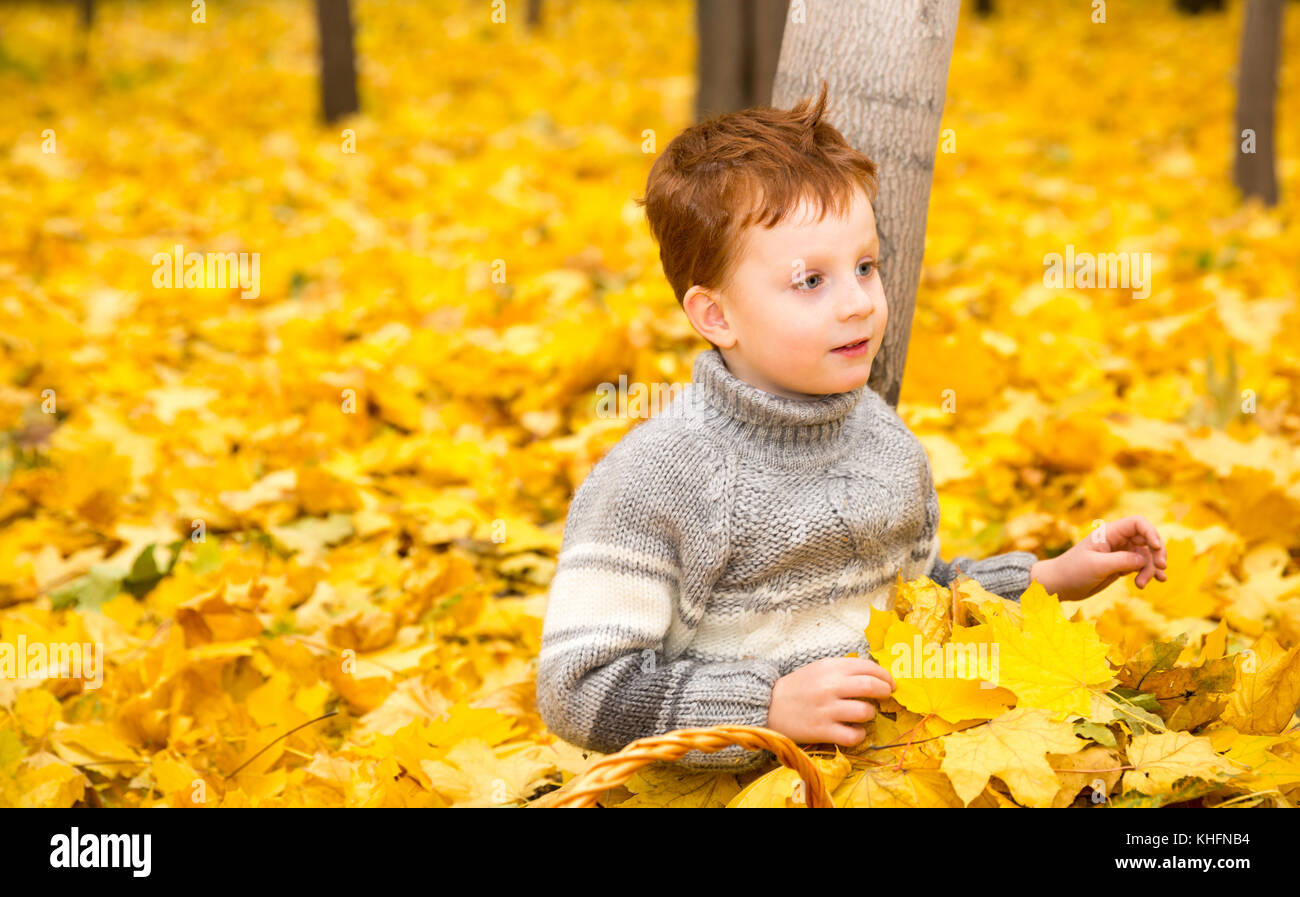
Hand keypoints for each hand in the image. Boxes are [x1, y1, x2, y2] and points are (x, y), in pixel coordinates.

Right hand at [766, 656, 895, 746]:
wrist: (768, 704)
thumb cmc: (798, 687)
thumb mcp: (819, 669)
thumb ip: (844, 670)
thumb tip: (875, 675)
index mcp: (830, 667)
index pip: (868, 667)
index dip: (885, 675)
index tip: (890, 683)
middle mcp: (830, 686)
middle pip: (872, 686)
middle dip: (885, 692)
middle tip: (886, 696)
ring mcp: (827, 709)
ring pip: (865, 712)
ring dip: (870, 713)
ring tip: (863, 714)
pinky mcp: (822, 730)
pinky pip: (853, 735)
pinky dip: (859, 735)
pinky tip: (854, 731)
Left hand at [1031, 514, 1167, 601]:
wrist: (1059, 585)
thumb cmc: (1073, 571)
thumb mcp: (1097, 566)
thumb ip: (1122, 560)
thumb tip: (1145, 559)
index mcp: (1109, 533)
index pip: (1138, 523)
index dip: (1151, 532)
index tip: (1156, 548)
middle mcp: (1117, 540)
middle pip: (1147, 540)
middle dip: (1156, 554)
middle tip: (1160, 570)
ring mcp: (1120, 553)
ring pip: (1146, 556)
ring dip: (1151, 569)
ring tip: (1142, 585)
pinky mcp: (1121, 566)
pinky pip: (1141, 566)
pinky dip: (1149, 573)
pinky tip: (1156, 581)